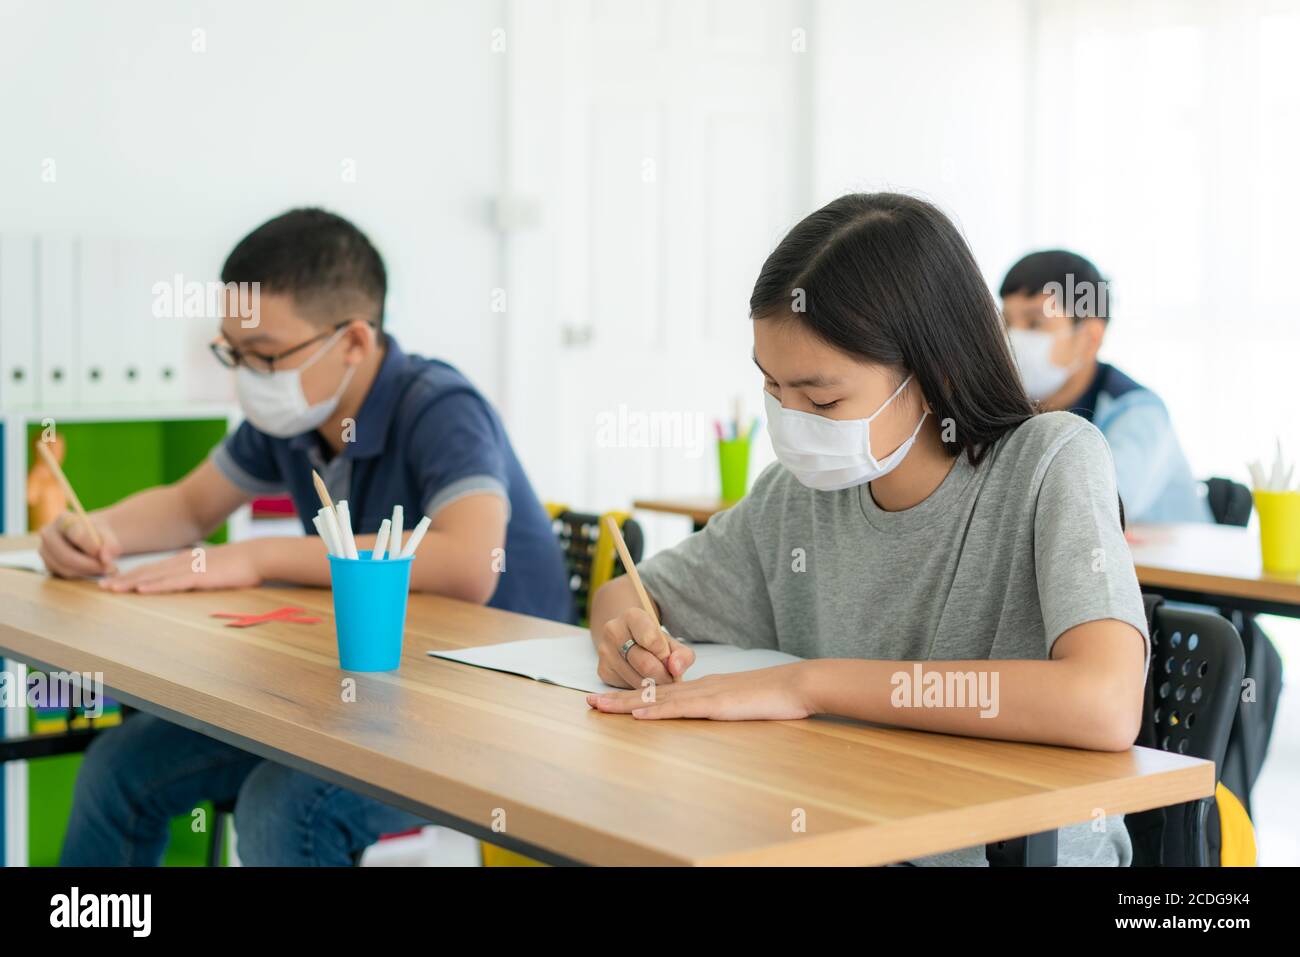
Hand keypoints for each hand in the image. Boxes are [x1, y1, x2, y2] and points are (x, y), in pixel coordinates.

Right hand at [39, 512, 120, 577]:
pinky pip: (63, 575)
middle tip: (107, 568)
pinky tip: (93, 570)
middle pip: (65, 555)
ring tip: (104, 568)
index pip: (74, 533)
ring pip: (65, 568)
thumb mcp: (108, 535)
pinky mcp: (48, 565)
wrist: (91, 539)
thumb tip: (105, 559)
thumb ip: (110, 545)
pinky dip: (81, 575)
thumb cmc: (99, 535)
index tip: (102, 553)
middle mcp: (48, 534)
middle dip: (89, 564)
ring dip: (87, 571)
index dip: (89, 545)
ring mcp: (45, 551)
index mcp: (63, 519)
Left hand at [100, 542, 261, 593]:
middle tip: (101, 587)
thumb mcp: (215, 568)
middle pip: (147, 571)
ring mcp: (190, 568)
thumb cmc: (241, 565)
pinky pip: (173, 583)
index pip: (153, 568)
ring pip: (154, 576)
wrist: (259, 556)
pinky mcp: (200, 577)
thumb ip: (200, 573)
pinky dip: (154, 586)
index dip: (131, 574)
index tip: (114, 581)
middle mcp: (183, 561)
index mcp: (186, 559)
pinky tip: (140, 590)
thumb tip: (191, 580)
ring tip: (112, 589)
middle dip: (122, 579)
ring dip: (131, 583)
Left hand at [586, 662, 816, 720]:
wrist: (797, 685)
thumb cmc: (776, 697)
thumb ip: (725, 708)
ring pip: (658, 699)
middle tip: (588, 703)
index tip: (610, 701)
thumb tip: (713, 714)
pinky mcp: (716, 704)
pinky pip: (681, 708)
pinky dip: (657, 710)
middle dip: (618, 699)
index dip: (634, 697)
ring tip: (599, 707)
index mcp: (705, 688)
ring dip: (626, 704)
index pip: (662, 693)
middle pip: (651, 693)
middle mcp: (699, 687)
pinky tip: (638, 713)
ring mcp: (706, 694)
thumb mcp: (743, 704)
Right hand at [594, 606, 695, 688]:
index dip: (665, 655)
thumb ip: (682, 654)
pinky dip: (640, 690)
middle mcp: (614, 630)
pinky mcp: (603, 670)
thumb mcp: (671, 641)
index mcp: (632, 616)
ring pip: (636, 679)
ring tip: (659, 680)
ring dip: (653, 686)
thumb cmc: (653, 640)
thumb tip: (675, 669)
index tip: (670, 660)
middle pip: (644, 664)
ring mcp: (605, 651)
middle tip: (671, 679)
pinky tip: (644, 681)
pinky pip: (626, 688)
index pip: (652, 640)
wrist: (627, 638)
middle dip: (663, 677)